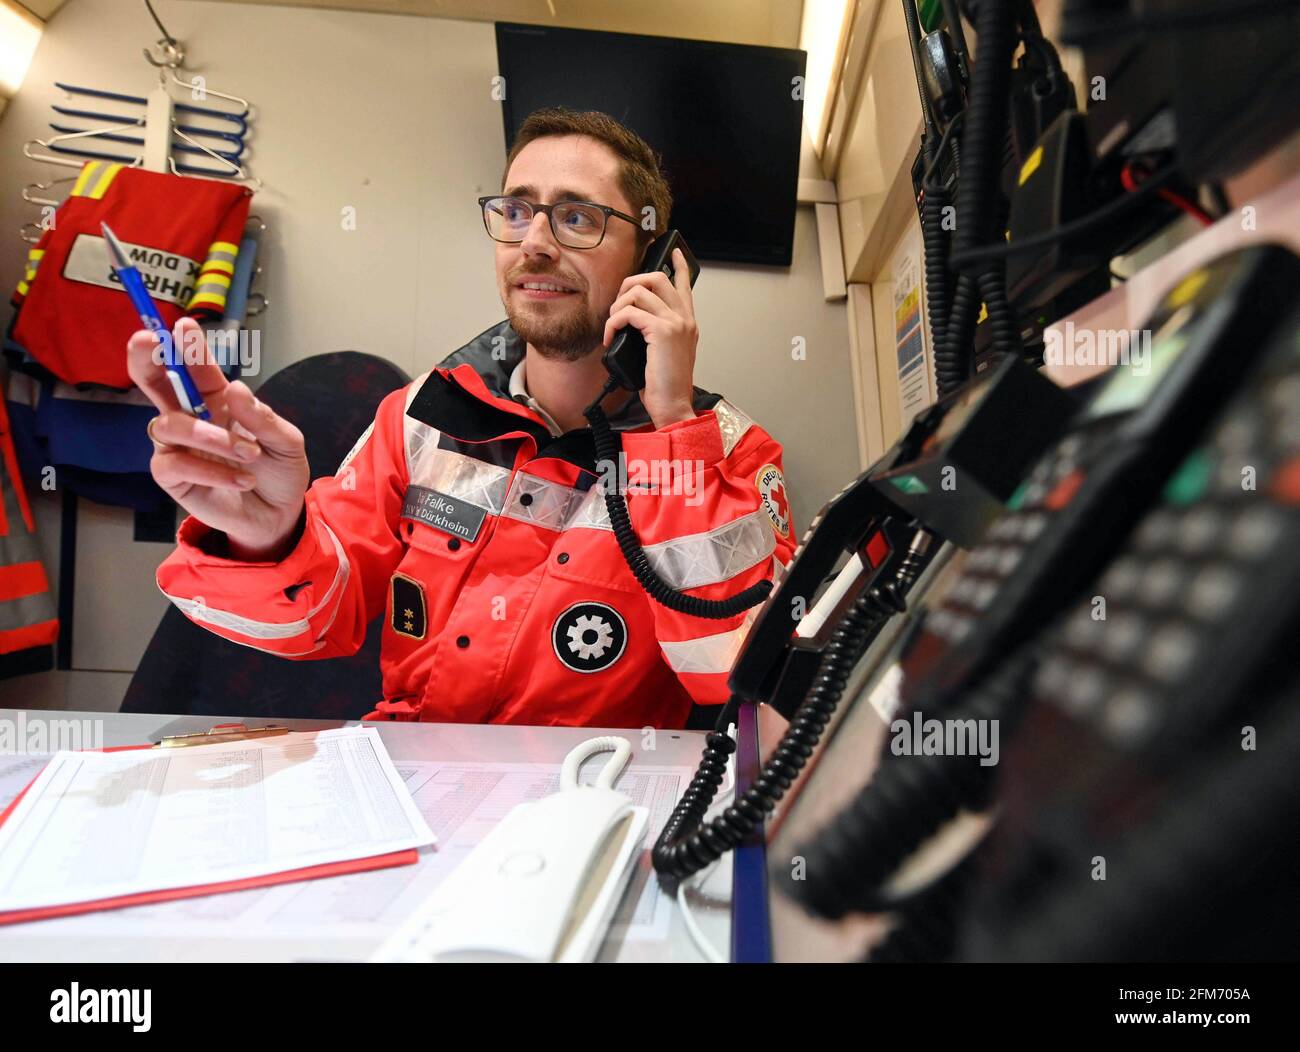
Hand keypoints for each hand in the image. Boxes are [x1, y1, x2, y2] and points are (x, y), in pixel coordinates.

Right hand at [126, 317, 309, 560]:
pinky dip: (211, 471)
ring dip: (210, 436)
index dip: (186, 347)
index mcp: (217, 401)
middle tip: (147, 343)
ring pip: (169, 425)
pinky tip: (242, 480)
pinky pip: (173, 464)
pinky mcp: (173, 477)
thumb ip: (263, 418)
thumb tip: (237, 389)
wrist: (279, 515)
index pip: (196, 369)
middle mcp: (191, 418)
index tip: (183, 327)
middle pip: (155, 384)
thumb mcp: (286, 443)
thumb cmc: (278, 472)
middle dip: (147, 361)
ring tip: (249, 454)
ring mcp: (178, 447)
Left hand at [602, 247, 698, 429]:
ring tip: (612, 326)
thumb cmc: (664, 387)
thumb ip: (654, 334)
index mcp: (687, 323)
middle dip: (630, 283)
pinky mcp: (663, 332)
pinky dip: (613, 323)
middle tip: (618, 304)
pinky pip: (629, 313)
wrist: (673, 406)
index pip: (684, 284)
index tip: (671, 253)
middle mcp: (685, 319)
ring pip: (640, 291)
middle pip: (657, 278)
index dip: (677, 265)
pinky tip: (610, 338)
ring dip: (617, 306)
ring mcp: (676, 323)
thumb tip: (629, 322)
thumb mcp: (662, 355)